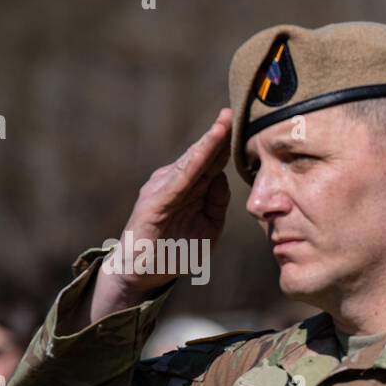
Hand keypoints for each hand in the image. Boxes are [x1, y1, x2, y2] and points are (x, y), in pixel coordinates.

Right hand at [90, 108, 233, 319]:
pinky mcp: (155, 201)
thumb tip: (222, 179)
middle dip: (218, 134)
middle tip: (233, 112)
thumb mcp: (208, 227)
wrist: (144, 272)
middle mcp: (174, 182)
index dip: (225, 145)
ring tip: (223, 124)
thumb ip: (217, 203)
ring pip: (191, 162)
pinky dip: (192, 165)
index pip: (211, 163)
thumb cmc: (176, 250)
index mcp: (189, 189)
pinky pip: (178, 180)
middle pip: (202, 156)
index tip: (241, 125)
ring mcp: (162, 189)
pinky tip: (204, 153)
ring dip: (208, 143)